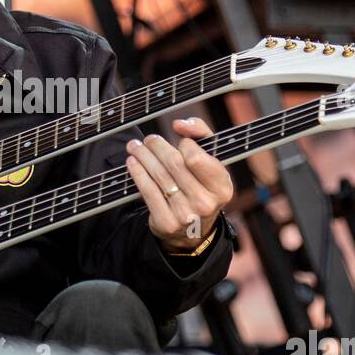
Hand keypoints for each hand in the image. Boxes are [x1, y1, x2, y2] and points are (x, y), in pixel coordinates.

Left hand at [124, 117, 233, 252]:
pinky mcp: (166, 222)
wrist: (193, 229)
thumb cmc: (202, 185)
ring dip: (143, 156)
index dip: (184, 145)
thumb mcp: (211, 161)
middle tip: (149, 139)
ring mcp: (185, 215)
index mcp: (222, 187)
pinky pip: (147, 191)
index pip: (196, 158)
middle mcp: (205, 203)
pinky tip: (132, 163)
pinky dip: (137, 173)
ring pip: (158, 175)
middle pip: (174, 164)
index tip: (179, 142)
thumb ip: (201, 135)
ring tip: (135, 147)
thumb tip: (179, 124)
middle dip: (157, 146)